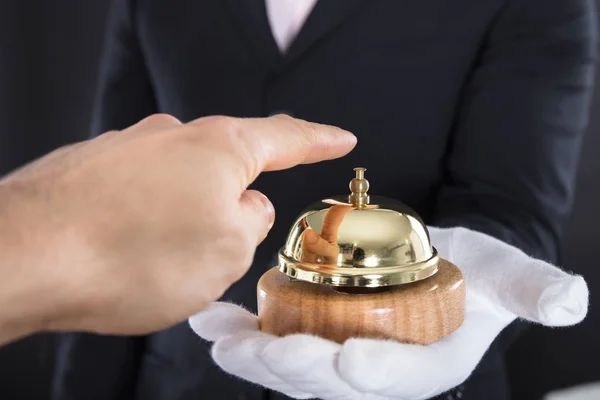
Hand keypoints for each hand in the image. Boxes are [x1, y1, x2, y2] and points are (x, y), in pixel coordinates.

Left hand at [0, 113, 355, 342]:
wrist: (26, 257)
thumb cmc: (131, 255)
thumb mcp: (228, 251)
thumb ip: (252, 221)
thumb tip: (246, 205)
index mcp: (219, 148)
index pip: (286, 137)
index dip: (319, 140)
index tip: (339, 139)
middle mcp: (173, 137)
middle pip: (225, 170)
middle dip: (229, 211)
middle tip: (215, 253)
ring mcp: (127, 149)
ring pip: (178, 192)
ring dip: (180, 228)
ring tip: (157, 266)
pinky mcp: (90, 170)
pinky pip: (137, 200)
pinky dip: (141, 229)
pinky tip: (127, 256)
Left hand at [189, 227, 587, 399]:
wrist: (434, 268)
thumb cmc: (471, 275)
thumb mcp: (507, 276)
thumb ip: (532, 288)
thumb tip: (568, 300)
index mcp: (422, 364)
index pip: (400, 379)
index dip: (379, 373)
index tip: (352, 362)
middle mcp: (372, 370)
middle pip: (331, 380)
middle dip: (300, 368)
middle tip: (271, 351)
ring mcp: (335, 355)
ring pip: (289, 367)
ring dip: (253, 353)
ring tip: (221, 334)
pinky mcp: (309, 335)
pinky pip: (270, 340)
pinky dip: (239, 331)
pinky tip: (211, 319)